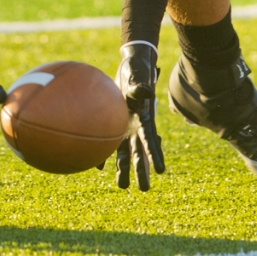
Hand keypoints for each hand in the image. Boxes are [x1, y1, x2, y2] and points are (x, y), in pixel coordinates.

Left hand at [114, 42, 164, 190]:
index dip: (155, 155)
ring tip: (122, 186)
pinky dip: (103, 154)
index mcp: (145, 118)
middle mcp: (137, 126)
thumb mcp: (138, 76)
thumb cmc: (136, 69)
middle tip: (143, 189)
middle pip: (139, 152)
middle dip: (141, 171)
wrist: (130, 66)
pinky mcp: (116, 123)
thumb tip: (147, 92)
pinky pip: (108, 142)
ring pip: (124, 152)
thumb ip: (140, 87)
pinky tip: (96, 167)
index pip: (150, 140)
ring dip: (123, 169)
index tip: (160, 171)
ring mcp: (126, 126)